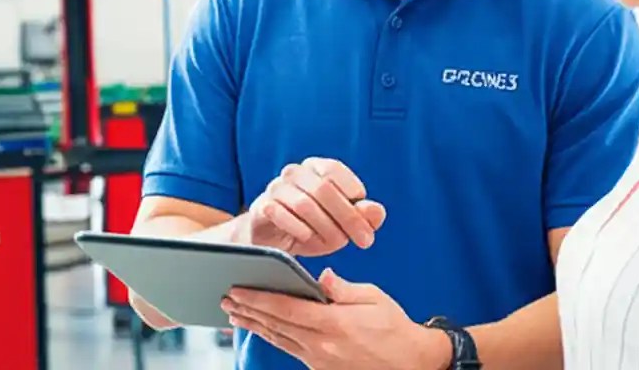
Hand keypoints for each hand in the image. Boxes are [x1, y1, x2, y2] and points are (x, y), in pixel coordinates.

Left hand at [223, 269, 450, 369]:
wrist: (412, 364)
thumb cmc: (394, 328)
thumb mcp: (373, 299)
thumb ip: (342, 289)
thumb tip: (320, 277)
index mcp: (334, 324)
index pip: (287, 309)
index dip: (259, 298)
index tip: (238, 289)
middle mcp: (322, 346)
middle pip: (276, 325)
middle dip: (248, 310)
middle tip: (226, 298)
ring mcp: (320, 360)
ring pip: (279, 339)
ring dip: (254, 325)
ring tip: (235, 314)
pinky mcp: (321, 368)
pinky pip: (290, 349)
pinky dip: (272, 336)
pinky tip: (262, 328)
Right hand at [244, 157, 386, 256]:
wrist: (273, 242)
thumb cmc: (312, 227)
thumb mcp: (342, 224)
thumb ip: (363, 215)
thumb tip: (375, 210)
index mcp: (315, 167)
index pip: (335, 171)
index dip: (354, 195)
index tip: (367, 222)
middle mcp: (294, 172)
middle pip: (324, 189)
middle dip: (348, 217)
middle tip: (364, 241)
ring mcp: (275, 188)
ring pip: (305, 204)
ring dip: (325, 227)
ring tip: (336, 243)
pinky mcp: (261, 207)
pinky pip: (281, 215)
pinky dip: (300, 230)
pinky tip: (309, 239)